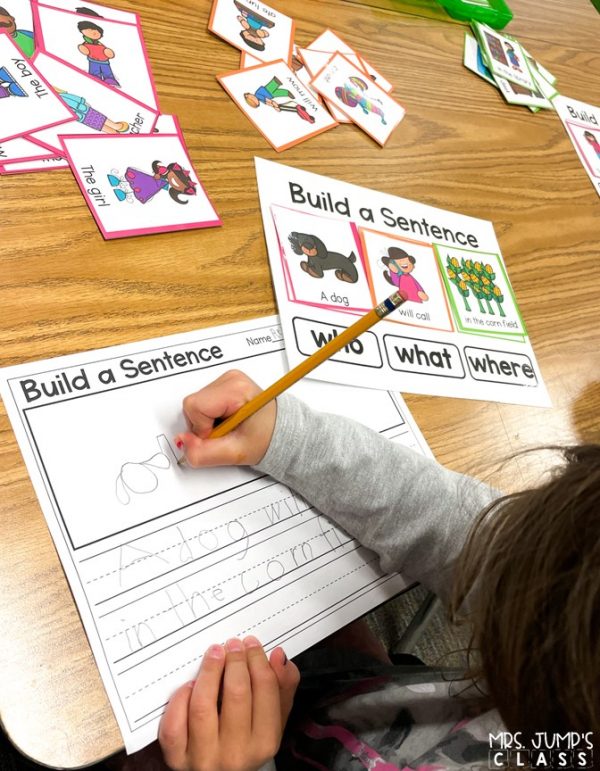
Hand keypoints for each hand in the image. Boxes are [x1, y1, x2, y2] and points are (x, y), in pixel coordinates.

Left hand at [159, 637, 299, 770]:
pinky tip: (189, 686)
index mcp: (264, 742)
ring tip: (214, 654)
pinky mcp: (177, 759)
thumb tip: (278, 657)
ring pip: (203, 705)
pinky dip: (179, 700)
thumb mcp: (273, 721)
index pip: (265, 688)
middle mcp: (236, 753)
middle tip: (233, 645)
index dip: (258, 659)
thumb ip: (281, 688)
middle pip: (236, 693)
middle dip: (235, 660)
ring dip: (209, 672)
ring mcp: (204, 758)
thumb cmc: (247, 745)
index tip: (251, 645)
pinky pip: (174, 726)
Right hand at [175, 370, 276, 466]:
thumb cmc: (267, 438)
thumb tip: (182, 443)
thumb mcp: (235, 453)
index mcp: (237, 389)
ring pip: (196, 403)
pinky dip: (210, 415)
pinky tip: (227, 420)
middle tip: (227, 432)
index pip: (195, 406)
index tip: (222, 435)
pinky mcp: (225, 383)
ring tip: (229, 426)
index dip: (202, 428)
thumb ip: (203, 452)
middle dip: (204, 425)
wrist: (281, 432)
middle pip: (193, 404)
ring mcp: (228, 379)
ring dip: (207, 421)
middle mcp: (232, 379)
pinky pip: (203, 401)